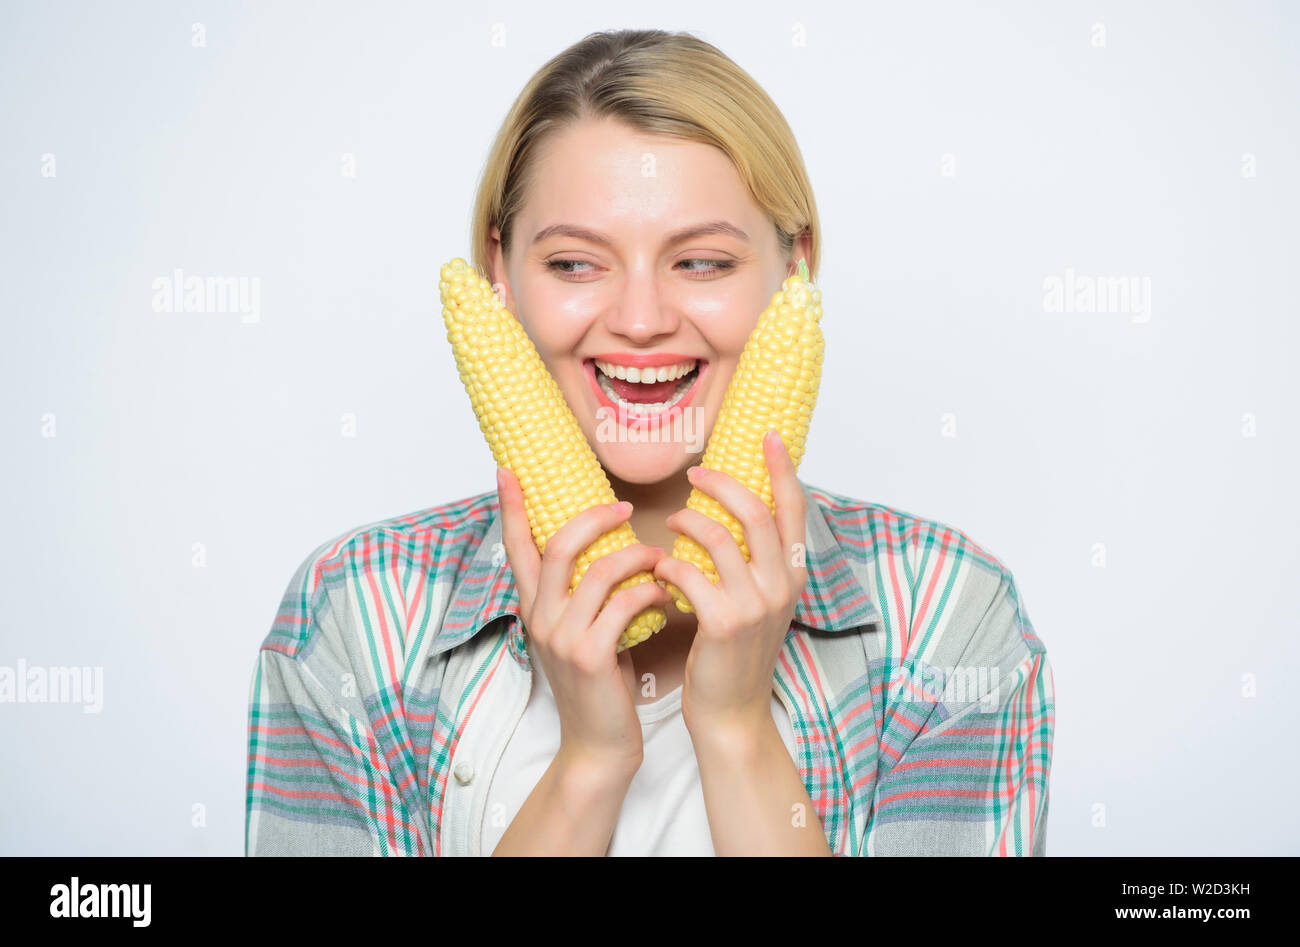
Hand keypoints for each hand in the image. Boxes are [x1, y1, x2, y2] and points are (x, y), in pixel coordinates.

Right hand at [496, 466, 670, 774]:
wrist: (598, 745)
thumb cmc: (601, 683)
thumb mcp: (582, 631)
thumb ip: (584, 594)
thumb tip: (608, 547)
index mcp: (534, 607)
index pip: (516, 547)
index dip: (511, 507)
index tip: (507, 469)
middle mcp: (540, 617)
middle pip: (557, 545)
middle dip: (593, 517)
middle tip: (625, 504)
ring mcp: (562, 637)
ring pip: (597, 571)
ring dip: (635, 557)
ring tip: (658, 556)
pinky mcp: (589, 656)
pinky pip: (623, 605)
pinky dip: (648, 591)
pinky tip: (664, 592)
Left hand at [651, 430, 808, 739]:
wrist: (731, 713)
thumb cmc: (734, 653)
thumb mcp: (758, 602)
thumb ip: (753, 561)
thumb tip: (732, 510)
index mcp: (792, 575)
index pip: (794, 509)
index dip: (783, 469)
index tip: (767, 436)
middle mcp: (781, 586)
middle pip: (757, 512)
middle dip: (722, 484)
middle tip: (695, 473)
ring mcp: (754, 606)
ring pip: (718, 538)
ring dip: (686, 523)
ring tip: (669, 524)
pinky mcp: (722, 624)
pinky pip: (688, 574)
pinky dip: (668, 566)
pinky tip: (658, 572)